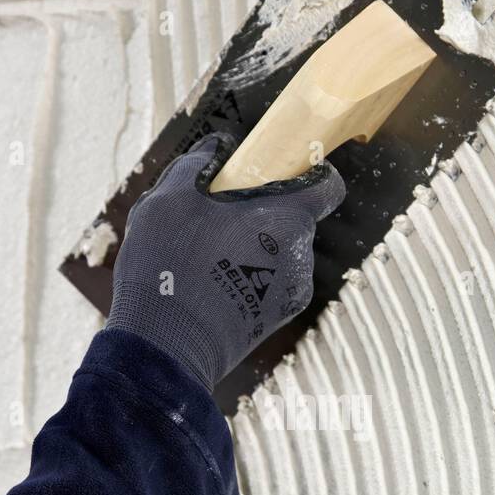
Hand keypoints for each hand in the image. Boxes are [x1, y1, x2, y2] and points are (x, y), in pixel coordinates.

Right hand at [106, 133, 345, 390]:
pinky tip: (206, 286)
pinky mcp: (271, 322)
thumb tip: (217, 148)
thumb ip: (198, 164)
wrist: (166, 347)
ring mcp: (290, 294)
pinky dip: (244, 280)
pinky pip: (264, 286)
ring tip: (202, 258)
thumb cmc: (172, 266)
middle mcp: (300, 256)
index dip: (310, 173)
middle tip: (216, 217)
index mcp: (287, 218)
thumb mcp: (170, 198)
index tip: (282, 171)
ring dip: (250, 249)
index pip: (327, 185)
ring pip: (275, 255)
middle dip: (261, 215)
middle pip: (291, 221)